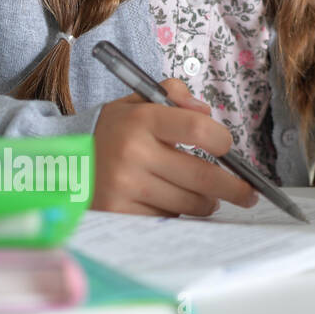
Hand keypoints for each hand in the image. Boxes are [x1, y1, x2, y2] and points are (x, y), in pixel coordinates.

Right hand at [91, 77, 259, 216]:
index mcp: (142, 120)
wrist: (66, 161)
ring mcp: (124, 186)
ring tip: (208, 197)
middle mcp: (132, 153)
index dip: (223, 141)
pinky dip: (177, 213)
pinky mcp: (117, 213)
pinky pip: (167, 218)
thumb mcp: (139, 101)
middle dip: (234, 188)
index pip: (199, 130)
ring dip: (207, 203)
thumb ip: (175, 94)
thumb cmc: (116, 131)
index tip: (228, 149)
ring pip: (189, 203)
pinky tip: (172, 203)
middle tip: (248, 194)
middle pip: (203, 176)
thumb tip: (206, 112)